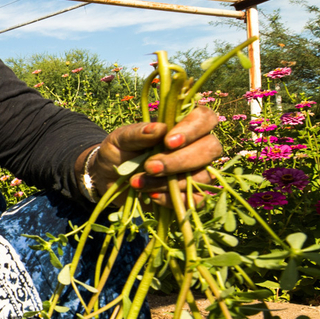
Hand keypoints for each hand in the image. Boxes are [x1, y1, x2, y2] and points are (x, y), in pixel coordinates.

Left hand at [93, 105, 222, 206]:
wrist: (108, 178)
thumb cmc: (119, 151)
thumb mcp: (121, 138)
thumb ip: (138, 133)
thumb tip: (158, 128)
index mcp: (182, 126)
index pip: (205, 118)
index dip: (193, 129)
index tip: (168, 142)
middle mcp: (196, 147)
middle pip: (211, 148)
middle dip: (180, 160)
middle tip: (150, 167)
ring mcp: (197, 172)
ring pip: (203, 176)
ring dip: (169, 182)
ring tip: (138, 182)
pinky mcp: (191, 195)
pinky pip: (195, 200)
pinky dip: (171, 199)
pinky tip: (151, 195)